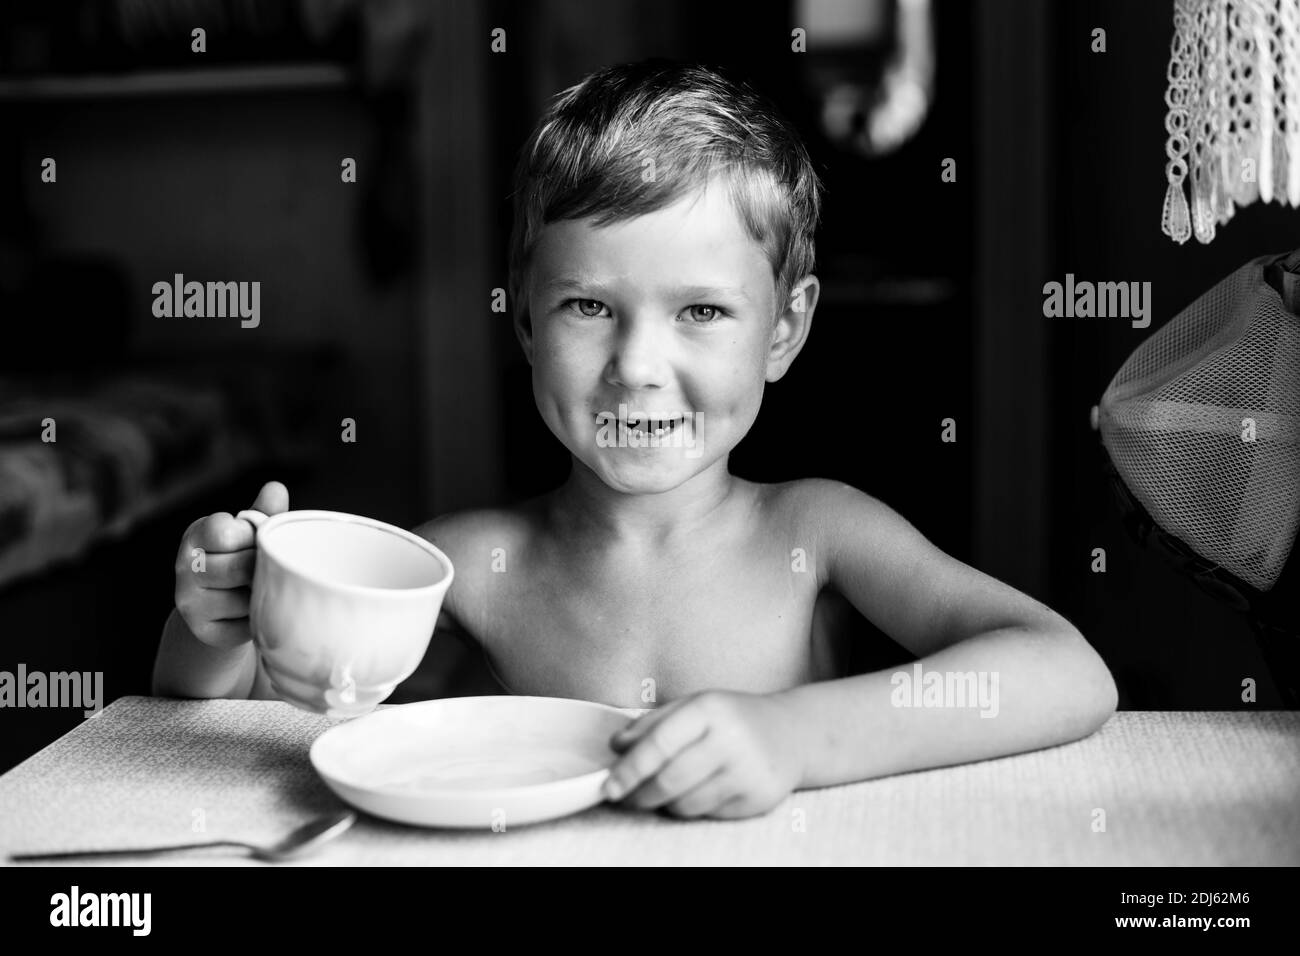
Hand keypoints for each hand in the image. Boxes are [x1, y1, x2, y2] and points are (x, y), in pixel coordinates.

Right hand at [173, 481, 288, 648]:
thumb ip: (263, 513)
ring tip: (259, 588)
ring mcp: (190, 603)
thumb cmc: (241, 558)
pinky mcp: (204, 632)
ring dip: (262, 594)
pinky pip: (247, 625)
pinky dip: (259, 618)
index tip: (253, 540)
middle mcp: (184, 568)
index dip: (250, 536)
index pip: (225, 531)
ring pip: (246, 598)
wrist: (220, 609)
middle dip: (261, 567)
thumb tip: (276, 488)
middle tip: (264, 567)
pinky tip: (253, 611)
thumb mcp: (248, 533)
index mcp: (195, 535)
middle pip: (241, 566)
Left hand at [604, 690, 805, 819]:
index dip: (630, 769)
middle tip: (627, 796)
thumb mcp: (693, 706)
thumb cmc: (733, 719)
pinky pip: (709, 814)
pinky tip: (700, 790)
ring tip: (668, 788)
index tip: (609, 786)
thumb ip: (651, 724)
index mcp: (709, 709)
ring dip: (666, 803)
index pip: (660, 744)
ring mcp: (747, 772)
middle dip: (641, 795)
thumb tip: (616, 746)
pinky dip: (694, 807)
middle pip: (670, 781)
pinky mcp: (758, 798)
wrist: (790, 734)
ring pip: (687, 804)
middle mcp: (731, 739)